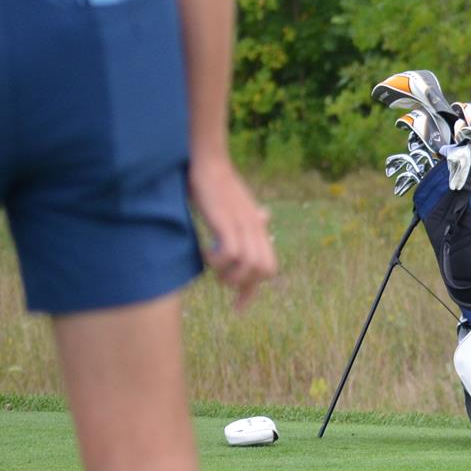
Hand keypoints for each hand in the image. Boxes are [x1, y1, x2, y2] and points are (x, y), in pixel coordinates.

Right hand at [188, 154, 277, 310]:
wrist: (208, 162)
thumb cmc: (219, 182)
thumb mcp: (239, 202)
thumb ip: (250, 215)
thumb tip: (265, 216)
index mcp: (258, 228)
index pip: (268, 266)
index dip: (253, 290)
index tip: (238, 308)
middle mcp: (255, 229)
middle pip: (267, 271)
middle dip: (244, 284)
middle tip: (220, 279)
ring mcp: (243, 225)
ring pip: (251, 266)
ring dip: (228, 275)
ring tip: (211, 267)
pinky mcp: (228, 221)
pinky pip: (231, 253)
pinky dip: (217, 260)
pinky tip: (203, 252)